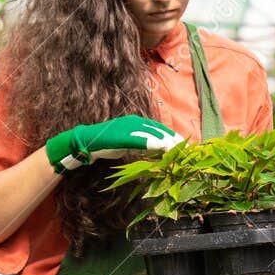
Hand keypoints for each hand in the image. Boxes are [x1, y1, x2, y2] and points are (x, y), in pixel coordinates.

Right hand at [45, 116, 180, 172]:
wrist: (87, 142)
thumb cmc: (109, 144)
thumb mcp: (130, 143)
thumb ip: (144, 145)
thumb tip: (159, 151)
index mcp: (138, 123)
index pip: (161, 129)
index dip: (174, 137)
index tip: (186, 145)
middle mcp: (135, 122)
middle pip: (160, 130)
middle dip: (175, 140)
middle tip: (188, 149)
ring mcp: (128, 128)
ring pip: (152, 134)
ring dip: (167, 142)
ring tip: (179, 150)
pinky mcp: (122, 136)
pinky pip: (139, 140)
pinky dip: (151, 143)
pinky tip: (162, 147)